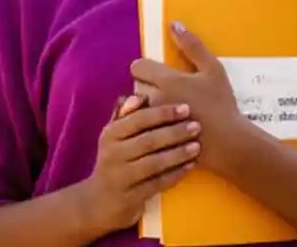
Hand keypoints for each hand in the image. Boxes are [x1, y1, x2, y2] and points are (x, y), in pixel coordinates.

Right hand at [76, 95, 200, 234]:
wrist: (98, 201)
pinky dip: (175, 174)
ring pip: (154, 163)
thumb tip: (141, 95)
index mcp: (110, 134)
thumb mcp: (113, 137)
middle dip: (174, 132)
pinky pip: (157, 184)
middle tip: (197, 125)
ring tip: (197, 146)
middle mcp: (113, 154)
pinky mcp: (131, 197)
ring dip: (177, 154)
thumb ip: (126, 115)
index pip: (137, 119)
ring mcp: (121, 177)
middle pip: (148, 141)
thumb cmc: (113, 161)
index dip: (162, 113)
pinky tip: (190, 167)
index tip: (185, 107)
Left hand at [129, 21, 250, 175]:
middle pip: (136, 86)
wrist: (229, 143)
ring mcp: (152, 121)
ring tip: (164, 112)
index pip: (137, 67)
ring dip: (145, 107)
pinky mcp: (152, 139)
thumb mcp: (213, 70)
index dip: (146, 68)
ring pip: (136, 108)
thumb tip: (174, 24)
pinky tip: (162, 127)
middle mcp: (154, 99)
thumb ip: (193, 46)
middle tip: (166, 94)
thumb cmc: (221, 104)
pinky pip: (140, 127)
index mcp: (167, 80)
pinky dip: (147, 125)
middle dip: (147, 88)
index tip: (159, 74)